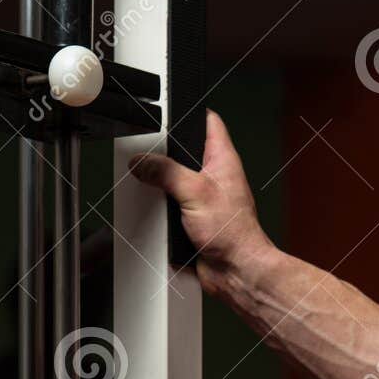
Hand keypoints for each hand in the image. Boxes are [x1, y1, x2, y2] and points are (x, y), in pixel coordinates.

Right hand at [129, 110, 272, 294]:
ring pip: (175, 178)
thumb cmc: (232, 232)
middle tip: (148, 150)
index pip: (209, 122)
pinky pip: (172, 203)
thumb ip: (165, 172)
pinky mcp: (194, 218)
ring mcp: (204, 197)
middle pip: (184, 150)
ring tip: (149, 181)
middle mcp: (215, 176)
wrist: (236, 271)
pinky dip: (162, 206)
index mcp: (223, 159)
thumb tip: (142, 162)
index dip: (191, 111)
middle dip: (165, 150)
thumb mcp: (194, 191)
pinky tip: (157, 209)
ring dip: (162, 183)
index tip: (171, 108)